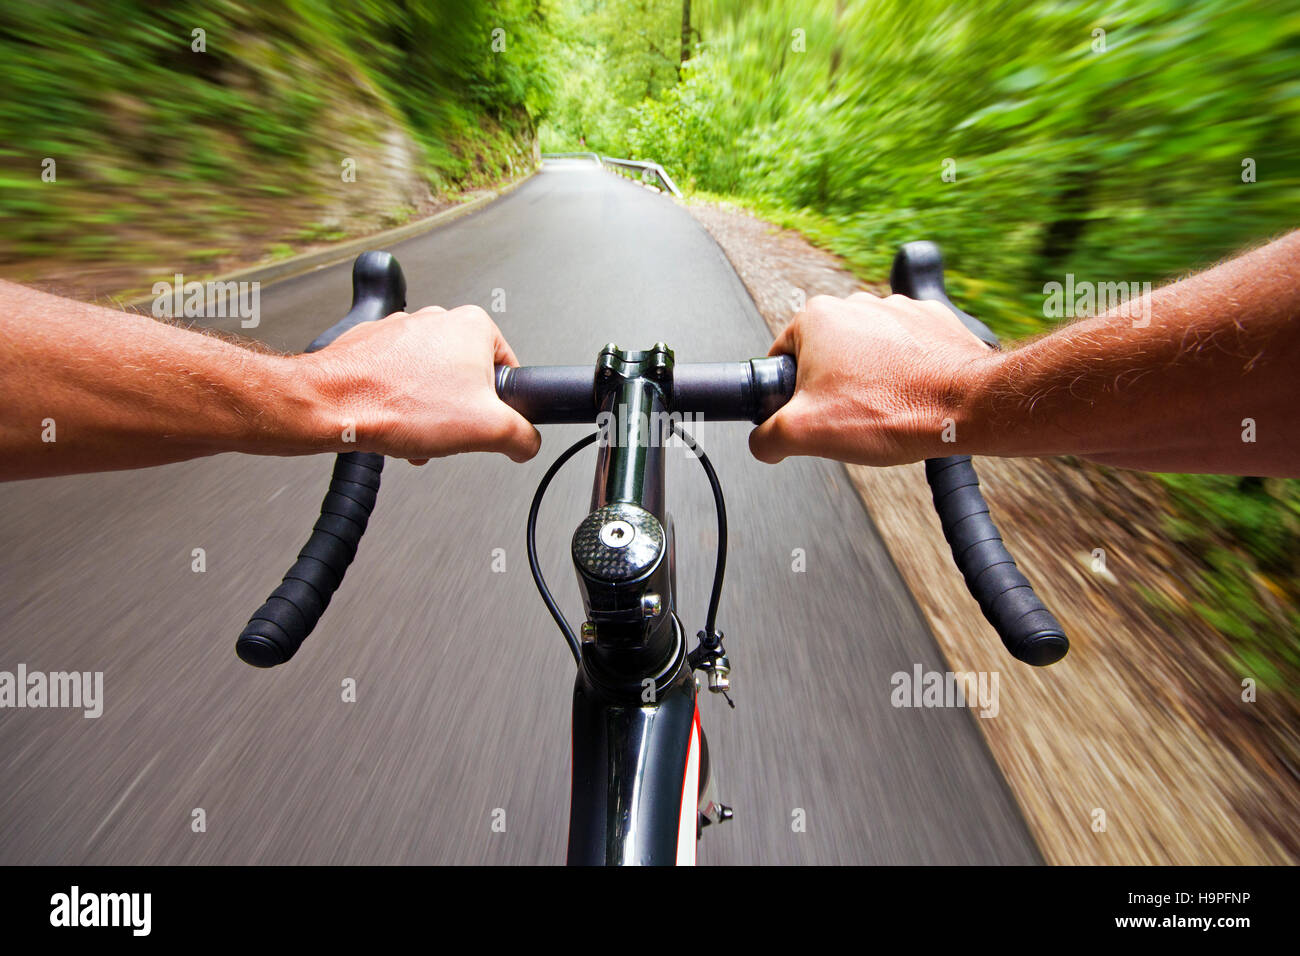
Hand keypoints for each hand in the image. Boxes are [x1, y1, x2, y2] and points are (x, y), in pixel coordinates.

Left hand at [298, 305, 539, 462]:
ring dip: (428, 413)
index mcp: (473, 325)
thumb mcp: (487, 430)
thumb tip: (528, 442)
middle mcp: (438, 319)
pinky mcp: (374, 346)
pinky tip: (393, 423)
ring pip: (432, 382)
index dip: (500, 407)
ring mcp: (403, 330)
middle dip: (459, 413)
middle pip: (468, 379)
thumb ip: (523, 436)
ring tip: (415, 430)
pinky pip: (400, 380)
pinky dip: (400, 404)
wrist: (331, 405)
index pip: (509, 372)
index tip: (484, 424)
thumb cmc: (396, 404)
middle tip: (446, 432)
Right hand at [749, 293, 992, 465]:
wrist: (966, 406)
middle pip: (824, 354)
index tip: (806, 414)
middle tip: (847, 417)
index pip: (780, 359)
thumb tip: (763, 441)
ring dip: (868, 379)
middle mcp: (856, 303)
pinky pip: (904, 350)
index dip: (788, 394)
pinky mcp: (932, 321)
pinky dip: (904, 372)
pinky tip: (909, 397)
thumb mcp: (804, 435)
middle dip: (830, 387)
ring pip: (865, 352)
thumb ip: (766, 438)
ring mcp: (897, 308)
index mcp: (817, 318)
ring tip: (882, 410)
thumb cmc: (891, 410)